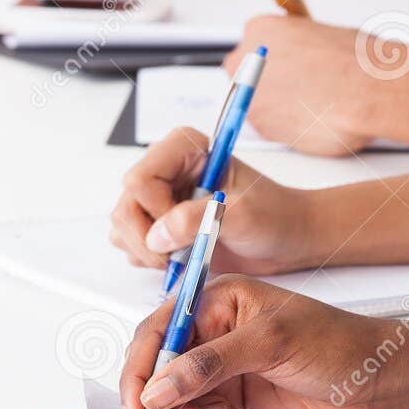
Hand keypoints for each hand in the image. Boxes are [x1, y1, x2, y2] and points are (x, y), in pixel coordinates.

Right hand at [110, 127, 313, 275]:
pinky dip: (149, 260)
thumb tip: (157, 235)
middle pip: (125, 205)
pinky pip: (130, 243)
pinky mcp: (159, 223)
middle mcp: (166, 169)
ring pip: (122, 226)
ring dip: (147, 252)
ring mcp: (159, 198)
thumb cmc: (274, 216)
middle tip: (179, 255)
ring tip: (184, 257)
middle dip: (147, 239)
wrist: (286, 237)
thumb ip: (199, 220)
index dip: (156, 211)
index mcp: (185, 149)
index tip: (184, 230)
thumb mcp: (242, 216)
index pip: (141, 178)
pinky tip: (180, 260)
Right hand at [120, 276, 405, 408]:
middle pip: (160, 364)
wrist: (375, 377)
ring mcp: (224, 361)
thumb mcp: (269, 344)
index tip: (137, 404)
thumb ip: (209, 365)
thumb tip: (159, 387)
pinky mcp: (235, 389)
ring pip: (176, 393)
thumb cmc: (336, 342)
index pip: (160, 330)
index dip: (140, 368)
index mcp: (217, 298)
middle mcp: (215, 328)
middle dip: (158, 397)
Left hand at [222, 16, 384, 155]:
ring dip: (277, 109)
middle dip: (268, 86)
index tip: (286, 69)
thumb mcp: (322, 35)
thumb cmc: (354, 61)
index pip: (251, 47)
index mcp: (259, 30)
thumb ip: (299, 47)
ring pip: (255, 106)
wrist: (365, 90)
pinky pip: (269, 129)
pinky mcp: (261, 128)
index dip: (272, 62)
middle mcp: (246, 62)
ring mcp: (249, 97)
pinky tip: (312, 121)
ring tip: (311, 107)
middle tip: (298, 91)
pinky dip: (287, 129)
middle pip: (244, 77)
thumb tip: (303, 57)